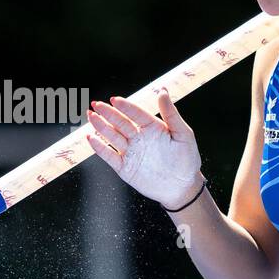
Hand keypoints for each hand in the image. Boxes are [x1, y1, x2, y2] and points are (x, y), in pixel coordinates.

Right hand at [85, 89, 202, 208]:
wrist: (182, 188)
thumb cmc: (187, 159)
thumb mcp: (184, 134)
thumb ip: (171, 113)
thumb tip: (162, 90)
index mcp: (152, 127)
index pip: (136, 114)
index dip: (126, 107)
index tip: (115, 99)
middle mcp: (139, 138)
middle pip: (120, 123)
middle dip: (108, 113)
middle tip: (96, 104)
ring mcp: (131, 152)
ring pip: (112, 137)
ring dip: (101, 127)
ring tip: (91, 116)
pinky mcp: (125, 168)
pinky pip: (109, 156)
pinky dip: (100, 148)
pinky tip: (91, 138)